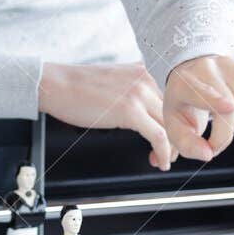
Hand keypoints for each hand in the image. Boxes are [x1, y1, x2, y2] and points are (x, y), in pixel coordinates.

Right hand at [38, 62, 178, 169]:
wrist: (55, 85)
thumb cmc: (76, 86)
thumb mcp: (114, 81)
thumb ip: (133, 91)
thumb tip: (144, 112)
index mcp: (143, 72)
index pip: (173, 100)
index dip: (178, 122)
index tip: (175, 136)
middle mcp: (145, 80)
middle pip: (176, 113)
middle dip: (178, 137)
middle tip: (174, 153)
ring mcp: (139, 94)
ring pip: (171, 126)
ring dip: (173, 148)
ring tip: (166, 160)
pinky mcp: (130, 111)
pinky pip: (159, 136)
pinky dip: (165, 153)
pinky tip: (161, 161)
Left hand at [162, 53, 233, 162]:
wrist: (189, 77)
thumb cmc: (184, 104)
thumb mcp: (176, 126)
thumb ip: (187, 145)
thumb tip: (207, 154)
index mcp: (182, 85)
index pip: (199, 91)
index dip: (215, 100)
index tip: (229, 107)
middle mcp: (204, 69)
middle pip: (231, 107)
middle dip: (226, 132)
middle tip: (217, 137)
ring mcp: (226, 63)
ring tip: (228, 116)